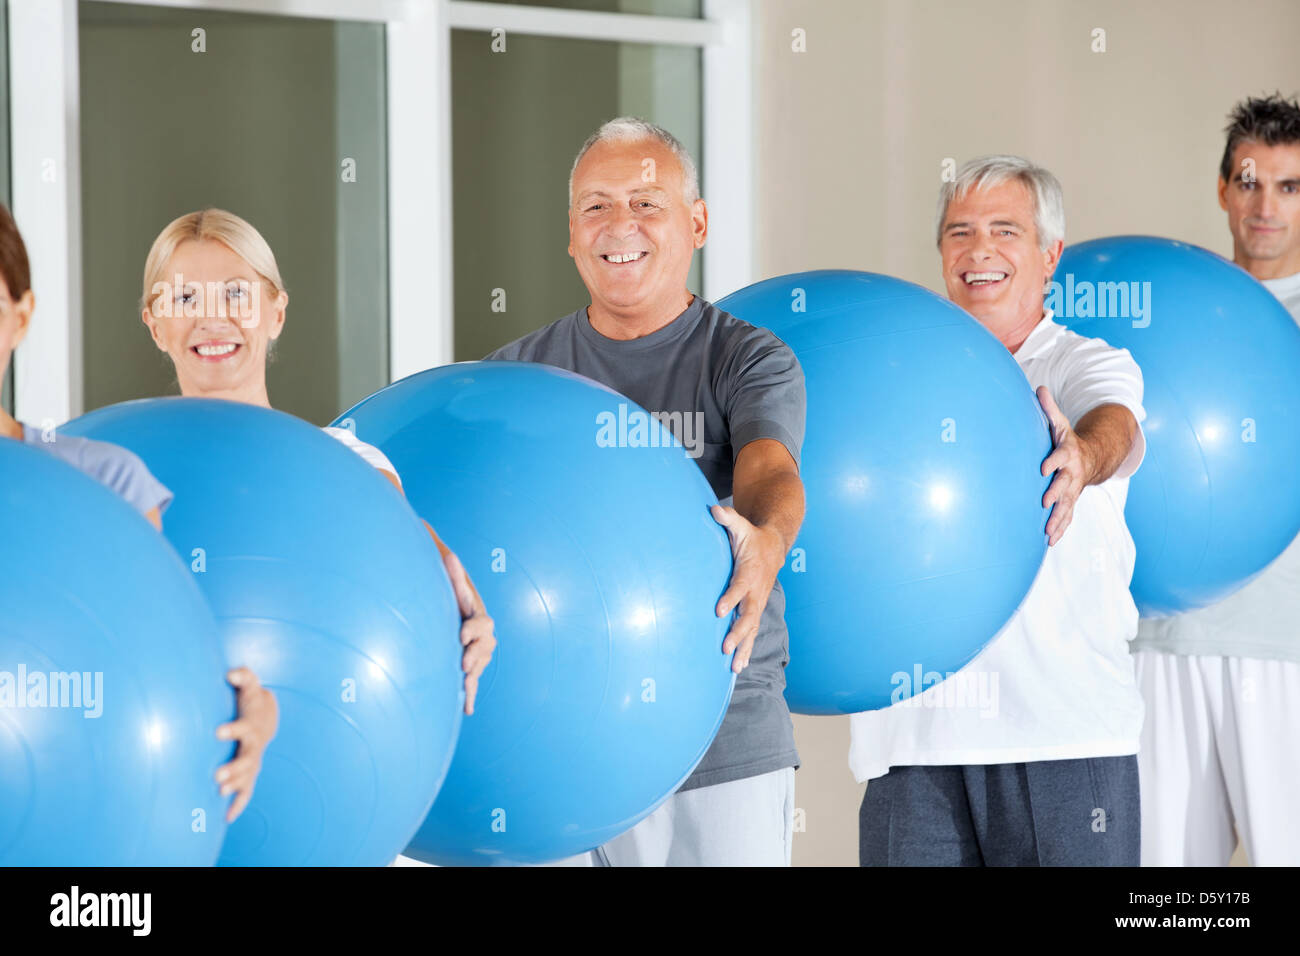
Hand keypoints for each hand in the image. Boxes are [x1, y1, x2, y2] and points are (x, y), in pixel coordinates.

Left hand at [215, 667, 277, 822]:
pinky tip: (226, 818)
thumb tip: (231, 673)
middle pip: (247, 758)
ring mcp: (254, 760)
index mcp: (252, 725)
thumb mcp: (249, 684)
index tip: (217, 732)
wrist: (265, 715)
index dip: (232, 730)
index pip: (243, 728)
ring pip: (247, 776)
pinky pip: (247, 790)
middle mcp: (255, 745)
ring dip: (234, 785)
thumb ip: (242, 676)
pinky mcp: (250, 771)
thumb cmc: (250, 699)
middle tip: (216, 777)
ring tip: (218, 793)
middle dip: (233, 769)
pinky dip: (239, 804)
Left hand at [443, 548, 495, 714]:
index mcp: (479, 620)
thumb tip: (446, 550)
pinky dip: (469, 698)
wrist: (463, 627)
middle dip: (475, 655)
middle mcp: (483, 639)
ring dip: (472, 676)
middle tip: (462, 662)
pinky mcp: (469, 673)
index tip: (461, 635)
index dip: (473, 630)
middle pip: (484, 648)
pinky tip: (467, 710)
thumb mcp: (455, 591)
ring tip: (463, 683)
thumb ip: (454, 577)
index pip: (481, 624)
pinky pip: (471, 685)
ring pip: (478, 667)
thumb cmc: (457, 606)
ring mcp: (478, 657)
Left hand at [710, 504, 785, 673]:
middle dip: (737, 632)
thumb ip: (728, 519)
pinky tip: (738, 666)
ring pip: (752, 629)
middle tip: (725, 647)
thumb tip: (715, 510)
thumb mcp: (740, 525)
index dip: (730, 598)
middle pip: (747, 615)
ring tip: (735, 666)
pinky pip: (752, 632)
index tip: (718, 610)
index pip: (739, 587)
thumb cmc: (751, 537)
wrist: (774, 547)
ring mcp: (757, 603)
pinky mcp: (755, 610)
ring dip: (744, 647)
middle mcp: (755, 592)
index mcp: (749, 572)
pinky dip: (746, 649)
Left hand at [1037, 386, 1093, 546]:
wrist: (1092, 457)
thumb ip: (1049, 408)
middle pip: (1065, 484)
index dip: (1052, 461)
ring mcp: (1073, 489)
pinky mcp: (1071, 501)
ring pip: (1067, 506)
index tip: (1042, 468)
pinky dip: (1061, 529)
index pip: (1060, 455)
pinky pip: (1068, 516)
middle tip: (1045, 502)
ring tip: (1047, 532)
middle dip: (1057, 494)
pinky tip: (1050, 542)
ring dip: (1058, 519)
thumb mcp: (1060, 423)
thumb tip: (1038, 388)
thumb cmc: (1068, 440)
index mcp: (1068, 453)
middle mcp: (1072, 473)